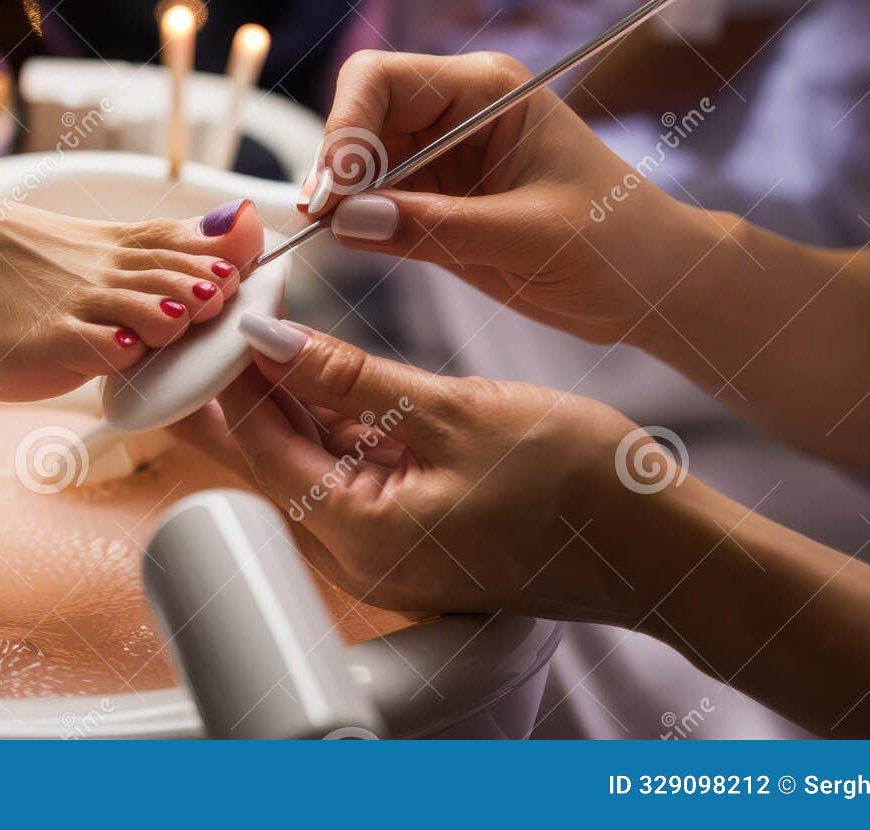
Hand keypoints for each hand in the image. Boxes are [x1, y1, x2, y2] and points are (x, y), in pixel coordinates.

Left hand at [178, 313, 655, 621]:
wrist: (662, 547)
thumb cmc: (579, 488)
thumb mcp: (453, 412)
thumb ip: (351, 377)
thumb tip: (269, 339)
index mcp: (357, 536)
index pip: (258, 443)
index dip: (228, 370)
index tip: (216, 312)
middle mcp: (358, 556)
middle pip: (270, 458)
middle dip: (237, 387)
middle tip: (207, 323)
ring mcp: (386, 548)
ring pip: (308, 461)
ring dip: (282, 400)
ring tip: (250, 332)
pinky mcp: (413, 532)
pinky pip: (351, 471)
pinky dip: (332, 421)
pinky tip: (313, 372)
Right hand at [303, 50, 723, 345]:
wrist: (655, 284)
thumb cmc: (618, 245)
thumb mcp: (528, 239)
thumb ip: (435, 228)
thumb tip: (347, 220)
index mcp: (488, 90)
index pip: (381, 79)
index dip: (343, 128)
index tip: (331, 191)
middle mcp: (457, 112)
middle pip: (360, 114)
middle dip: (334, 163)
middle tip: (319, 221)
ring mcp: (443, 157)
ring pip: (359, 159)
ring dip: (339, 195)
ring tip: (327, 234)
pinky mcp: (436, 200)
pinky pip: (374, 201)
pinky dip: (354, 221)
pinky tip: (347, 241)